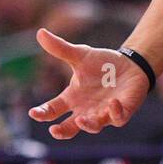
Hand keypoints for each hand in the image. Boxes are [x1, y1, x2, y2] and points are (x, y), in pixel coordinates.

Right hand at [27, 28, 149, 139]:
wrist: (129, 65)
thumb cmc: (101, 64)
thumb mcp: (80, 55)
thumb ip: (60, 48)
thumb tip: (40, 32)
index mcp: (72, 98)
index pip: (53, 109)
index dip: (43, 113)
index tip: (33, 113)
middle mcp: (85, 110)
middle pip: (69, 127)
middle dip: (62, 131)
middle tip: (54, 131)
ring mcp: (103, 113)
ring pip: (93, 126)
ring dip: (87, 125)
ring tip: (81, 120)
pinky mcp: (121, 112)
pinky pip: (117, 118)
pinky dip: (114, 112)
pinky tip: (112, 103)